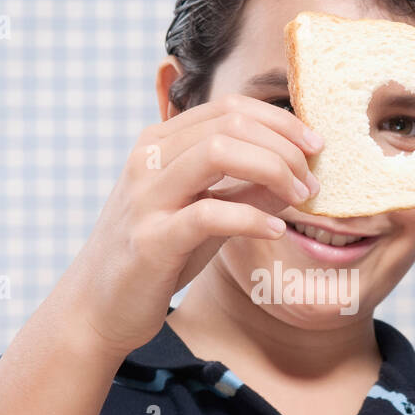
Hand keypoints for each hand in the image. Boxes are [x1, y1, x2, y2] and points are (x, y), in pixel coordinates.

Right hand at [75, 93, 322, 356]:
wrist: (98, 307)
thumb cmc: (156, 257)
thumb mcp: (204, 213)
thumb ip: (244, 188)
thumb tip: (297, 172)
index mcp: (159, 143)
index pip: (229, 107)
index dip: (280, 120)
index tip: (315, 145)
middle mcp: (148, 159)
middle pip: (230, 123)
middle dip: (284, 146)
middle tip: (312, 180)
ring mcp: (146, 197)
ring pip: (218, 152)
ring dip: (273, 170)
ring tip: (300, 197)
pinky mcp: (151, 240)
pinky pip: (210, 214)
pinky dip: (253, 217)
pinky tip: (275, 229)